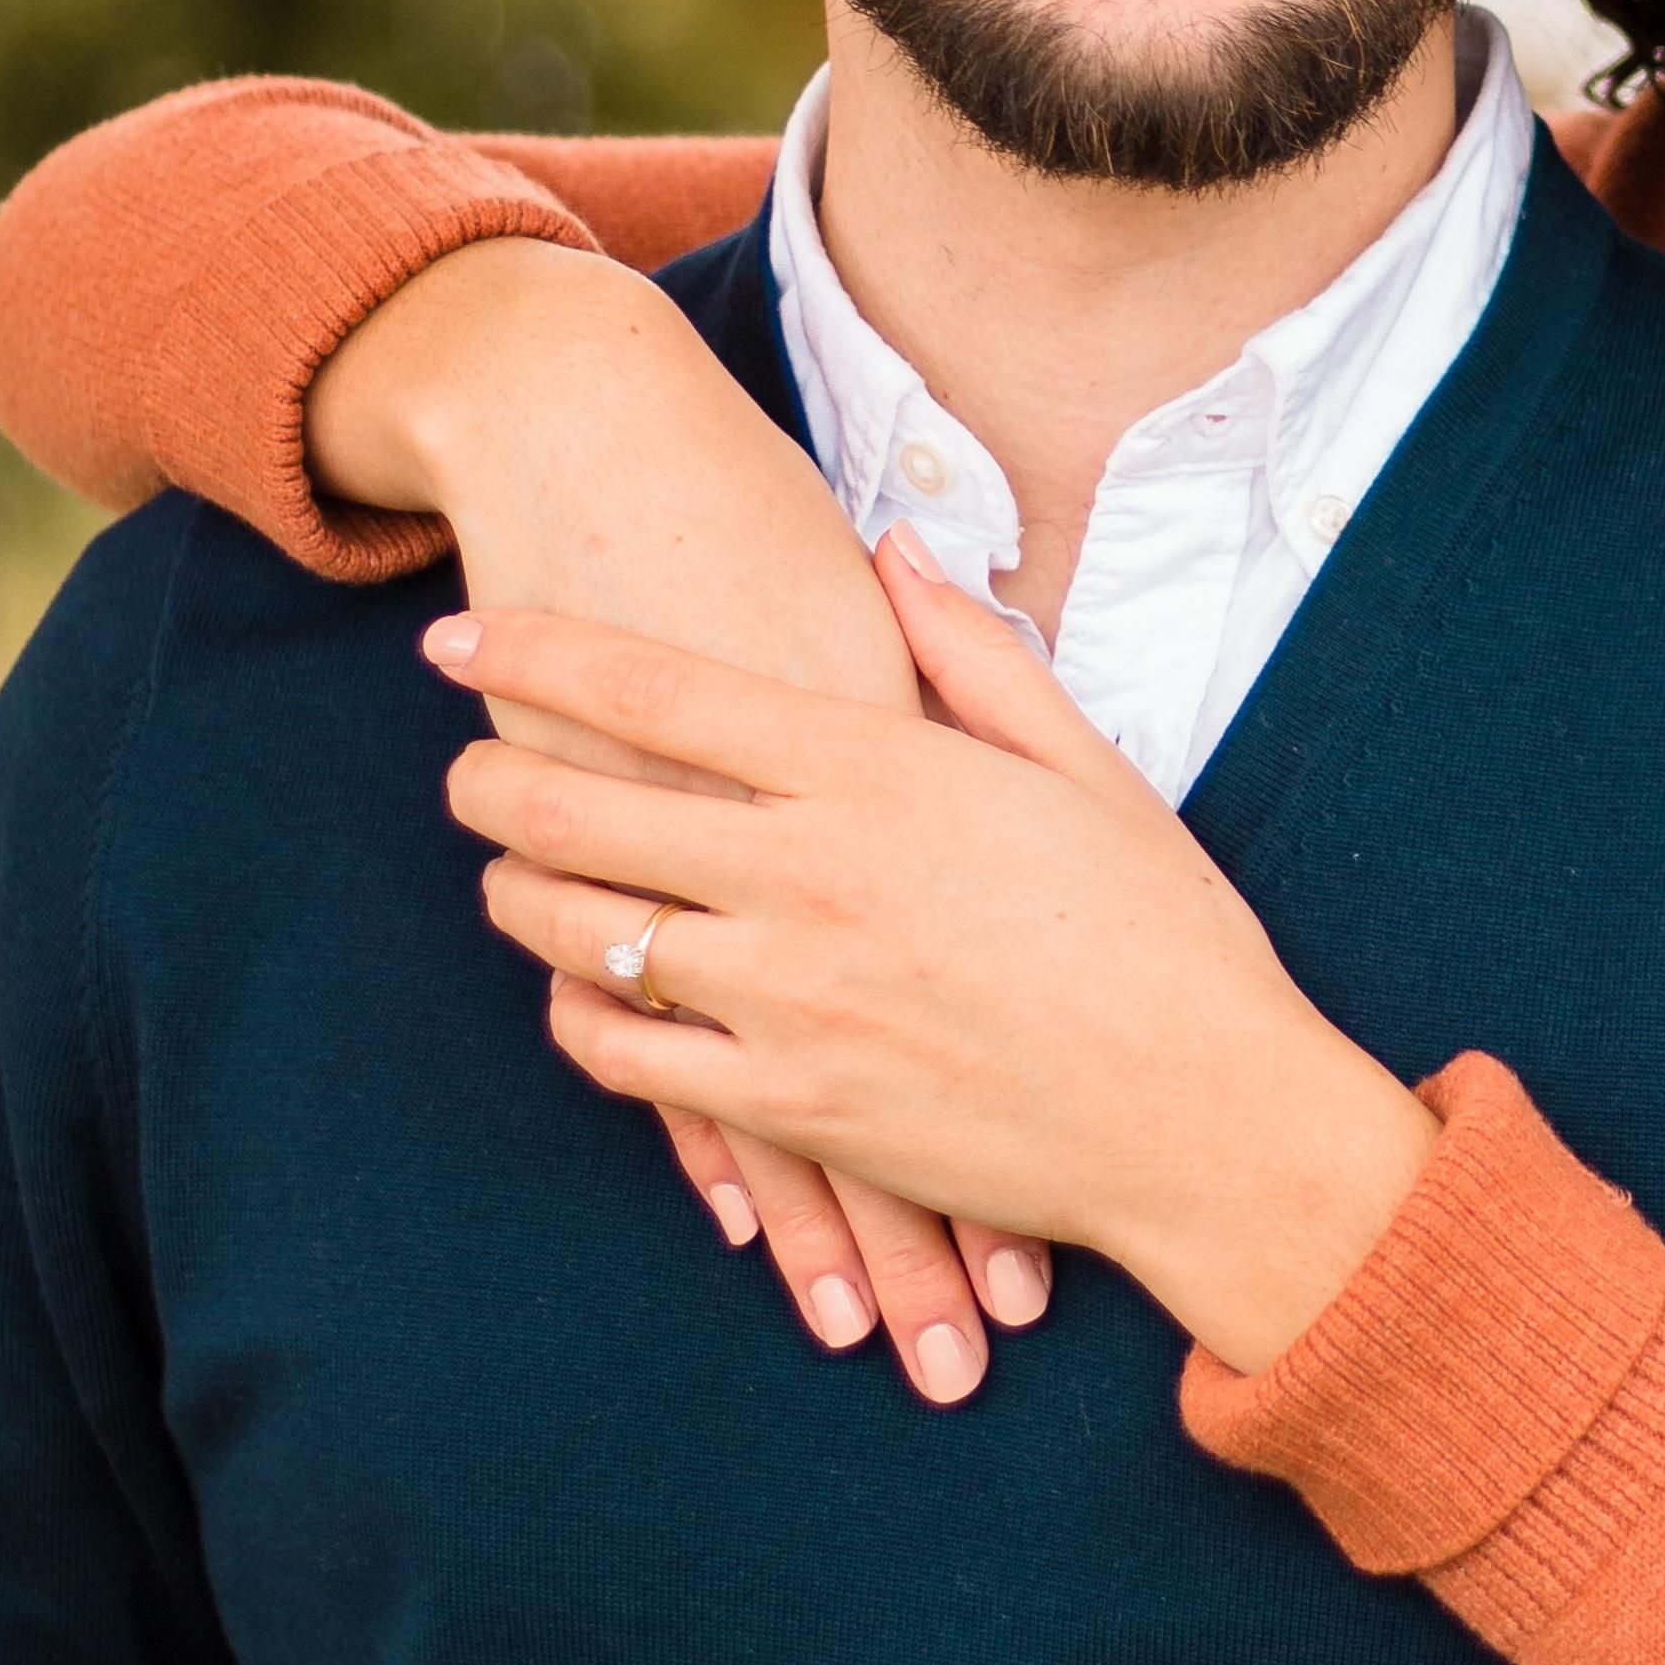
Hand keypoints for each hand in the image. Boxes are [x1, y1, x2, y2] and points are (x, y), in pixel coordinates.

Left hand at [421, 548, 1440, 1376]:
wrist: (1206, 1119)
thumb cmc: (1163, 933)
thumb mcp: (1083, 764)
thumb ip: (967, 650)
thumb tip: (893, 545)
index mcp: (877, 772)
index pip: (658, 688)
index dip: (538, 654)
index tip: (458, 638)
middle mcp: (809, 875)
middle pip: (580, 806)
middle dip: (493, 778)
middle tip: (466, 769)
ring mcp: (789, 999)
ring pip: (582, 935)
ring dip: (523, 898)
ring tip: (513, 877)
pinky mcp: (790, 1108)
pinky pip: (629, 1061)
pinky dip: (584, 1022)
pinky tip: (586, 1002)